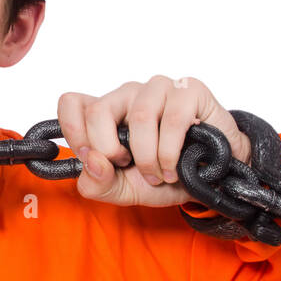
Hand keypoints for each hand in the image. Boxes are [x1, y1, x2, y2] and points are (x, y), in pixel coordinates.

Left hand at [57, 76, 251, 207]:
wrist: (209, 180)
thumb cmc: (163, 178)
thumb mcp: (122, 191)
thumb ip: (96, 183)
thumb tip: (91, 160)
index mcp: (106, 113)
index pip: (71, 103)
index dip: (73, 129)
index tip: (89, 156)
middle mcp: (128, 95)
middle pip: (98, 110)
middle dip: (110, 149)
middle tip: (127, 165)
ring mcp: (158, 89)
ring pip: (139, 116)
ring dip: (147, 156)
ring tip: (158, 174)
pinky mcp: (189, 90)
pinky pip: (174, 119)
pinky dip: (171, 153)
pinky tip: (174, 167)